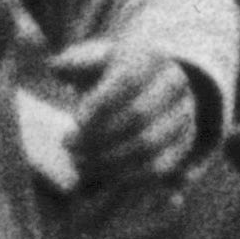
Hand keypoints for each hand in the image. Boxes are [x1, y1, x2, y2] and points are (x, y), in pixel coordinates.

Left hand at [54, 38, 201, 181]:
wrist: (147, 90)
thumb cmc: (108, 77)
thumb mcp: (91, 62)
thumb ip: (73, 63)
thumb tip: (56, 67)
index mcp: (150, 58)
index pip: (127, 81)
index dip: (99, 105)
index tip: (74, 122)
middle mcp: (173, 84)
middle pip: (138, 114)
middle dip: (98, 135)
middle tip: (69, 147)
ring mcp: (183, 115)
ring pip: (148, 144)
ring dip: (108, 159)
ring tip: (80, 163)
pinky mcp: (183, 144)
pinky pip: (158, 168)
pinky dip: (125, 178)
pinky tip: (99, 179)